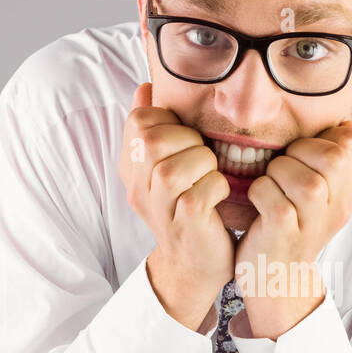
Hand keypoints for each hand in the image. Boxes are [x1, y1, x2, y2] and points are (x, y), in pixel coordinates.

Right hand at [119, 83, 233, 329]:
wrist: (196, 265)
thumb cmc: (190, 208)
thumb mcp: (168, 166)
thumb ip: (155, 128)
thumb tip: (143, 87)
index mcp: (133, 167)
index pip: (139, 120)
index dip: (169, 120)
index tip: (184, 139)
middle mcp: (138, 188)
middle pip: (154, 140)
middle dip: (188, 140)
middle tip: (201, 160)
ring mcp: (158, 208)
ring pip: (174, 166)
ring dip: (204, 164)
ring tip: (209, 177)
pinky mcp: (184, 225)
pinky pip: (202, 190)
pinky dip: (218, 187)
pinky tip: (218, 197)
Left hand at [235, 121, 351, 336]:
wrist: (276, 275)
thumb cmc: (291, 221)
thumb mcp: (321, 190)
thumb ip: (328, 157)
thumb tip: (335, 119)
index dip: (322, 137)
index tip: (305, 157)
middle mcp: (340, 207)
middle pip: (333, 157)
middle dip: (299, 153)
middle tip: (284, 171)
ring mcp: (315, 223)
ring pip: (305, 178)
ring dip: (278, 173)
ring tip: (272, 187)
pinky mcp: (286, 234)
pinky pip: (271, 194)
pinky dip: (258, 191)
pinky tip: (259, 204)